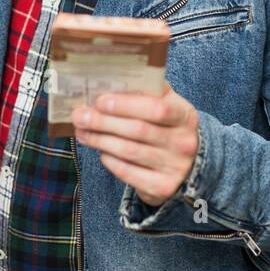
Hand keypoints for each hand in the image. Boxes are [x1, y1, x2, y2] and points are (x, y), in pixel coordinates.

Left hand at [71, 80, 199, 206]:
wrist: (189, 166)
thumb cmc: (169, 128)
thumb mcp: (168, 107)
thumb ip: (146, 93)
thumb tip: (108, 83)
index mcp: (185, 116)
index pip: (158, 109)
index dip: (126, 105)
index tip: (100, 100)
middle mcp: (183, 143)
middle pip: (138, 130)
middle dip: (104, 122)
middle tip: (80, 116)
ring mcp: (174, 168)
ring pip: (129, 151)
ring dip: (100, 140)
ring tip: (82, 131)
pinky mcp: (161, 187)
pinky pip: (127, 172)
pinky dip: (109, 160)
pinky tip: (100, 150)